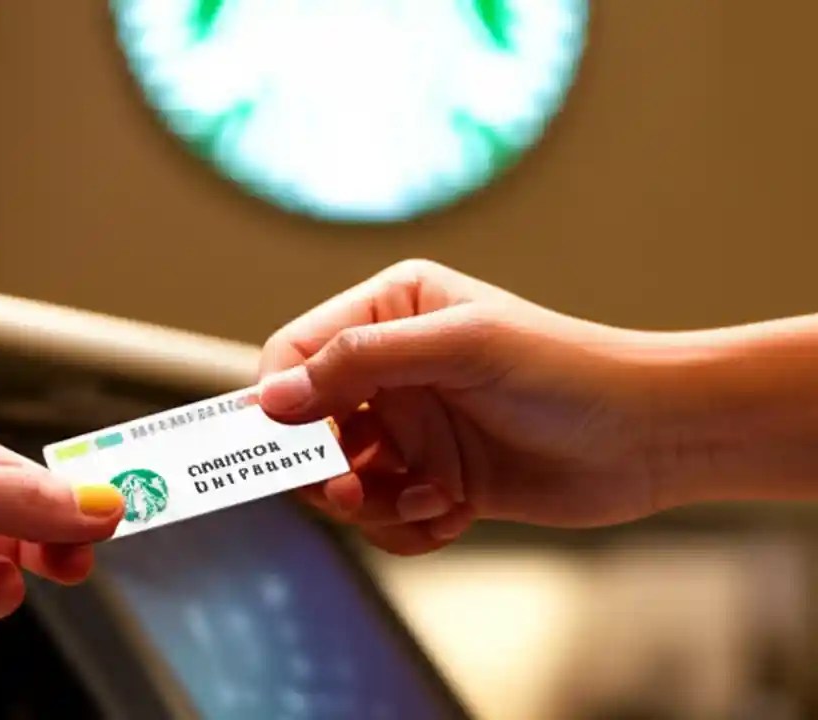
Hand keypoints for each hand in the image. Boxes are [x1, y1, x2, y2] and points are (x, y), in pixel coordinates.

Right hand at [258, 260, 665, 555]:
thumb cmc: (565, 370)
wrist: (650, 436)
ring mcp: (411, 427)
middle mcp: (391, 369)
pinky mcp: (433, 479)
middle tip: (350, 492)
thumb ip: (361, 362)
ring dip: (373, 503)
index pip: (295, 353)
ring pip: (341, 481)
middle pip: (305, 427)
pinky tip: (453, 513)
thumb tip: (272, 397)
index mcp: (388, 312)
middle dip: (324, 467)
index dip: (277, 401)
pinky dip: (407, 526)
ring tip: (426, 499)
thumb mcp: (460, 347)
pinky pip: (383, 516)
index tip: (283, 445)